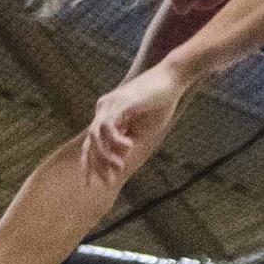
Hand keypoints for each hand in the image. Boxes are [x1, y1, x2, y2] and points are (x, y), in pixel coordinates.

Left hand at [82, 61, 190, 186]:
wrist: (172, 78)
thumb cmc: (161, 102)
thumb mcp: (143, 128)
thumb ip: (129, 142)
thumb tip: (118, 161)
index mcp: (107, 114)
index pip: (92, 143)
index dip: (92, 165)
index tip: (95, 184)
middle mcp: (103, 108)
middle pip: (90, 142)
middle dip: (97, 166)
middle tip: (106, 183)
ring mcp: (109, 104)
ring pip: (96, 136)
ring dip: (106, 156)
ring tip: (120, 168)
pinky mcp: (119, 102)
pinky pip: (109, 126)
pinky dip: (116, 141)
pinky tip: (129, 148)